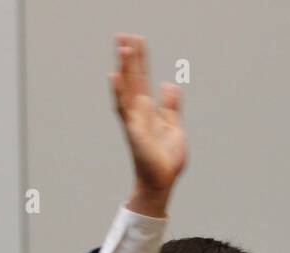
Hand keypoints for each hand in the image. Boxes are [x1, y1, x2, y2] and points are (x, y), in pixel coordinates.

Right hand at [111, 34, 185, 216]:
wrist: (163, 181)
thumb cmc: (166, 159)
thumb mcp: (174, 126)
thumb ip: (171, 106)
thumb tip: (170, 84)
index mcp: (149, 110)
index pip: (143, 79)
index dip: (140, 60)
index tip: (137, 41)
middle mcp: (139, 112)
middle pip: (133, 79)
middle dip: (130, 58)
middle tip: (124, 34)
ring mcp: (134, 120)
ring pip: (127, 89)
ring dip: (124, 68)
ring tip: (122, 47)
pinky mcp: (133, 131)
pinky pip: (124, 109)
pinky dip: (119, 93)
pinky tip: (114, 77)